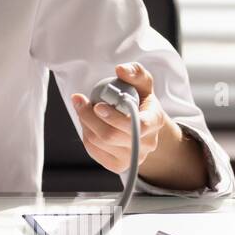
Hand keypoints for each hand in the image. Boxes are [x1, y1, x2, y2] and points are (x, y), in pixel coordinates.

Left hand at [68, 62, 168, 176]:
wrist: (143, 126)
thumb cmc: (140, 101)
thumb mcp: (142, 83)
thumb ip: (135, 72)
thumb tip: (121, 69)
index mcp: (155, 120)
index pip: (139, 125)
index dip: (115, 117)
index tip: (98, 105)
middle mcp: (147, 143)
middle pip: (111, 135)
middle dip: (89, 117)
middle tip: (80, 101)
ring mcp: (133, 157)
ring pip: (100, 142)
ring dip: (86, 124)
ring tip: (85, 111)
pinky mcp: (118, 165)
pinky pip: (94, 151)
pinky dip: (86, 136)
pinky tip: (90, 125)